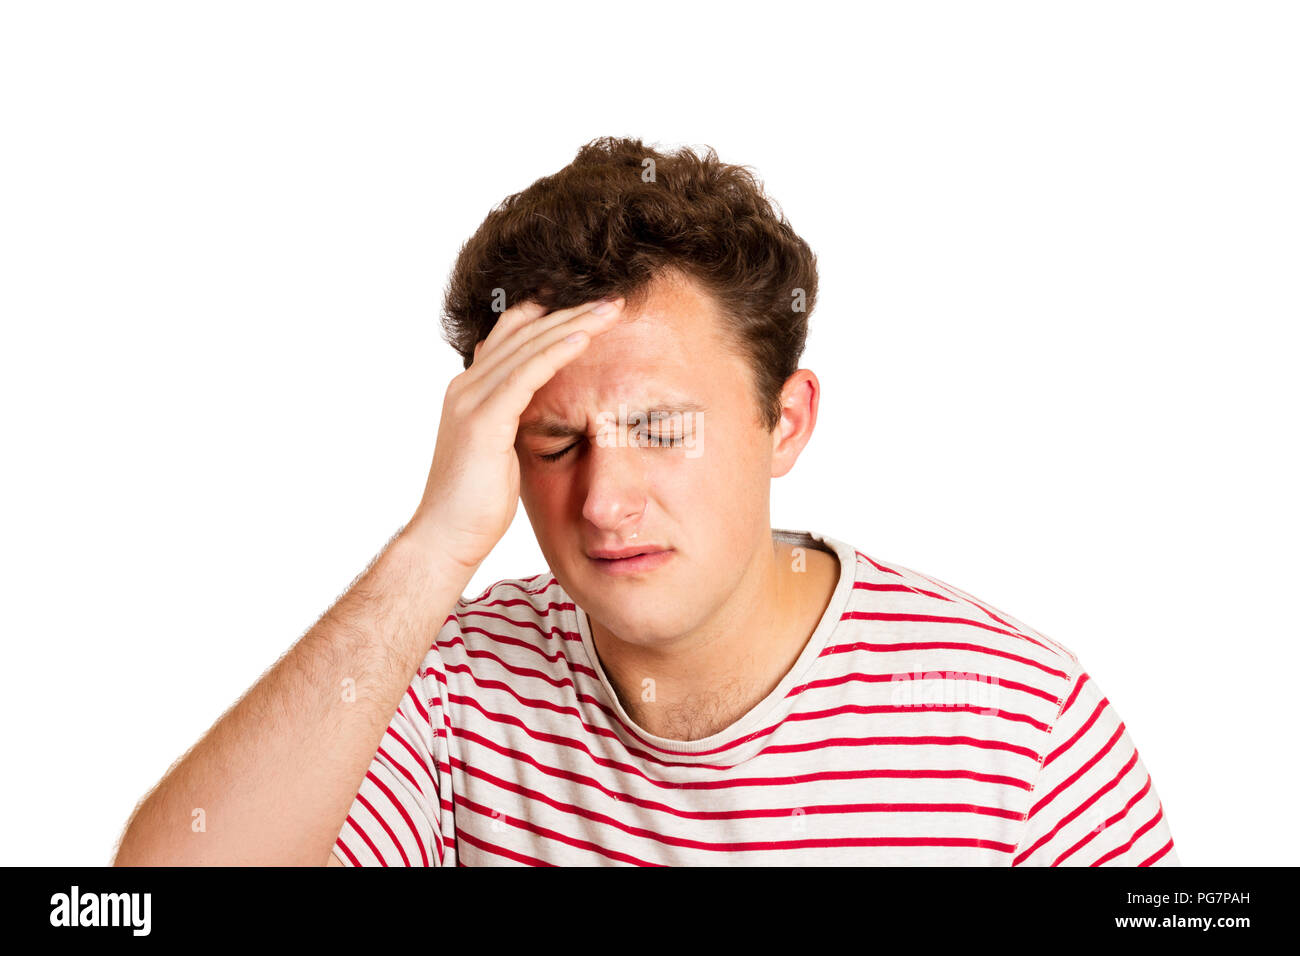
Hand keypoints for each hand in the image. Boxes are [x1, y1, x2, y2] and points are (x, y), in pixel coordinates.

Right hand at [406, 296, 623, 570]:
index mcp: (470, 391)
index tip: (588, 304)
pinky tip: (584, 339)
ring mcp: (470, 400)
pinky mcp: (482, 421)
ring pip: (527, 346)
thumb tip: (540, 412)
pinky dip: (556, 353)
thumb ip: (514, 422)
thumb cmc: (476, 505)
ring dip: (572, 324)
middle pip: (522, 331)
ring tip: (611, 309)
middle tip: (611, 299)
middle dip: (569, 311)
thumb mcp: (500, 452)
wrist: (446, 538)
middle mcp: (466, 387)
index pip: (511, 336)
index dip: (548, 315)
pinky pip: (525, 375)